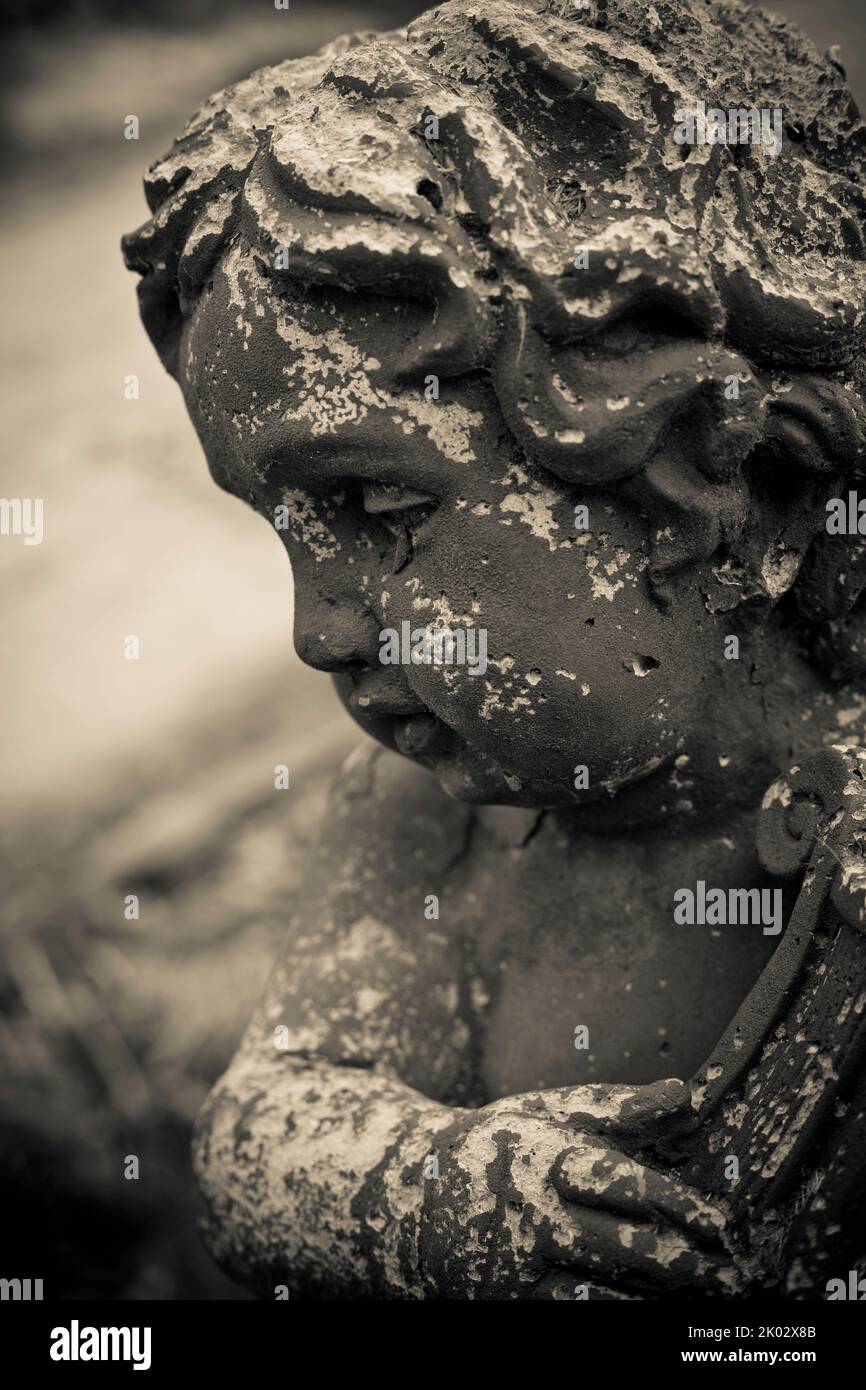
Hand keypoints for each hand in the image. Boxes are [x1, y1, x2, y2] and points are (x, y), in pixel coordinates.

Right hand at [417, 1078, 738, 1298]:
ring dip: (660, 1301)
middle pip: (620, 1246)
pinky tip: (653, 1314)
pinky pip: (575, 1315)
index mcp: (544, 1156)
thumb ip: (621, 1109)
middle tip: (738, 1275)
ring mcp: (517, 1265)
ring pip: (602, 1293)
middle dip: (685, 1265)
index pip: (620, 1181)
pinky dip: (617, 1315)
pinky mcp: (509, 1304)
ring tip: (712, 1302)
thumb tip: (688, 1095)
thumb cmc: (503, 1146)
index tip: (725, 1223)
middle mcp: (530, 1212)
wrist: (413, 1195)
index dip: (677, 1204)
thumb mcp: (551, 1113)